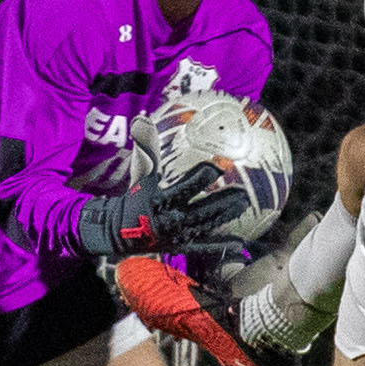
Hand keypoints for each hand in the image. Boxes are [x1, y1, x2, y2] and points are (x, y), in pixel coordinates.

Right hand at [77, 118, 248, 257]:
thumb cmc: (135, 196)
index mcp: (161, 199)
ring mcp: (177, 235)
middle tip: (243, 192)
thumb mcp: (140, 171)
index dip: (203, 176)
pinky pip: (202, 247)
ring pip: (207, 225)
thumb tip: (141, 118)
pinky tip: (239, 242)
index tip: (217, 167)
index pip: (186, 186)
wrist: (120, 230)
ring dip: (226, 216)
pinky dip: (220, 245)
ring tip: (244, 205)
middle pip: (203, 210)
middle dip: (224, 201)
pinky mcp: (179, 247)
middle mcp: (171, 219)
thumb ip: (146, 146)